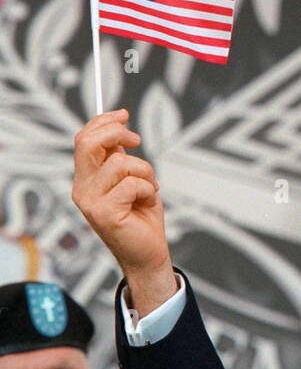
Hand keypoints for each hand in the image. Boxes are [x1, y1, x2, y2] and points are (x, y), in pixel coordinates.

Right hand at [72, 109, 177, 314]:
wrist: (147, 253)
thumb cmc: (141, 218)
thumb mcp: (129, 178)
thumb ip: (118, 157)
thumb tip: (118, 126)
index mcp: (86, 179)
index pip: (83, 140)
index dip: (103, 121)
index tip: (123, 115)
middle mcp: (83, 190)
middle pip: (88, 143)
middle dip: (117, 133)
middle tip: (136, 140)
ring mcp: (91, 203)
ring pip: (121, 163)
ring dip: (145, 171)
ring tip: (150, 187)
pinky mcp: (105, 213)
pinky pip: (132, 184)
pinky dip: (149, 189)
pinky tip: (148, 202)